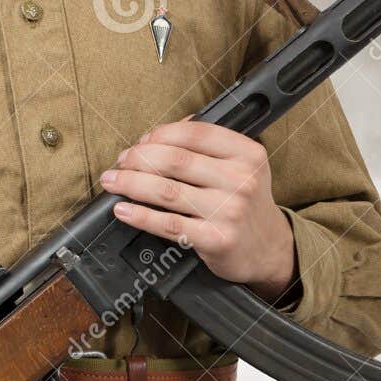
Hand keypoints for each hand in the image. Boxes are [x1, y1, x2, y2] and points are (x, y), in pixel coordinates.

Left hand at [98, 118, 296, 299]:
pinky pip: (168, 224)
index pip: (194, 133)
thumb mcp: (240, 165)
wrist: (268, 248)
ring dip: (131, 183)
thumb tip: (159, 132)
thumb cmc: (244, 202)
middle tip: (120, 162)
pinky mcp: (216, 239)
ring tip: (112, 181)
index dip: (159, 134)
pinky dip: (139, 215)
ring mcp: (230, 211)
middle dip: (138, 158)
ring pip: (167, 191)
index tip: (139, 141)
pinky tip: (123, 209)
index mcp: (247, 154)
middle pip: (176, 160)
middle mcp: (242, 180)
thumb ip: (207, 144)